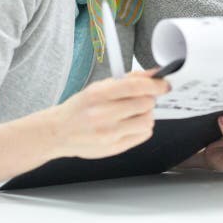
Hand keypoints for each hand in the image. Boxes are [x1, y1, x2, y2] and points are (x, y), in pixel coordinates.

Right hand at [52, 69, 169, 158]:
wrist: (58, 132)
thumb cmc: (80, 108)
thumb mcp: (98, 87)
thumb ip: (127, 80)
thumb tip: (153, 74)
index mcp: (98, 95)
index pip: (136, 86)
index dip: (156, 84)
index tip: (164, 84)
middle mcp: (102, 115)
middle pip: (146, 103)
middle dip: (150, 99)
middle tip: (143, 99)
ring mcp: (108, 134)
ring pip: (148, 121)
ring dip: (146, 114)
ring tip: (134, 113)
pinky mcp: (113, 148)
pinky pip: (144, 135)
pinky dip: (142, 128)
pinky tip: (131, 124)